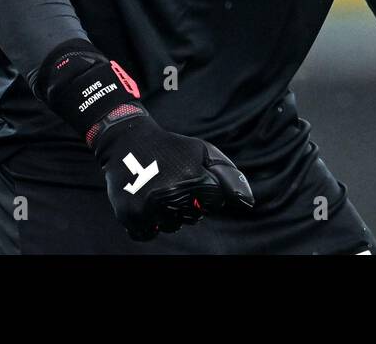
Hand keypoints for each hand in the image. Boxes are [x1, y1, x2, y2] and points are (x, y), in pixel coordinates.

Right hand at [34, 40, 254, 241]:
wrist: (127, 142)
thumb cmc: (171, 148)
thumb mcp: (203, 151)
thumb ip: (228, 176)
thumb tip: (248, 203)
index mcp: (193, 177)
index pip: (215, 202)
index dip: (207, 191)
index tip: (194, 178)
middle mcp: (171, 194)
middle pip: (194, 217)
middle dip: (189, 204)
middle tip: (174, 183)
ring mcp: (148, 206)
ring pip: (171, 227)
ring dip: (168, 214)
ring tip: (159, 189)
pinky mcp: (129, 214)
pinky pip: (148, 233)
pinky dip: (148, 223)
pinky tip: (146, 202)